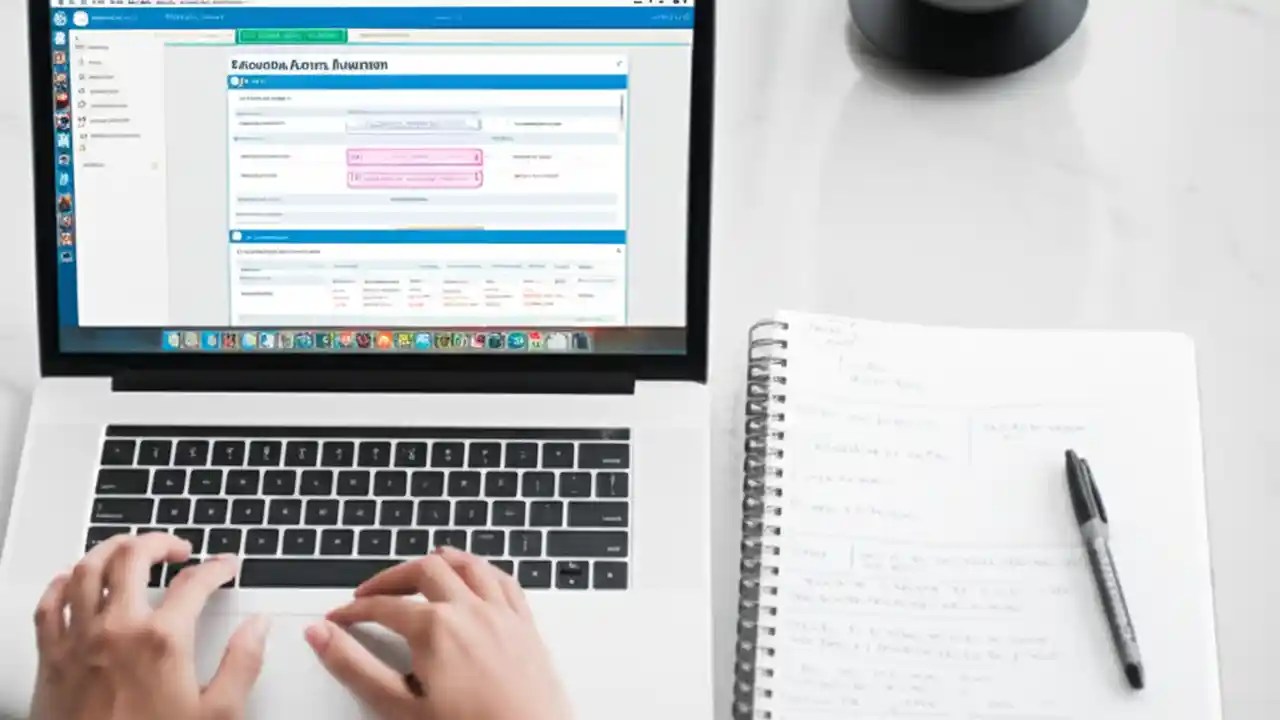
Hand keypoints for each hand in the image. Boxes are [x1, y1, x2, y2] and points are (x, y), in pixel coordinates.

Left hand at [29, 534, 269, 719]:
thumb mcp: (218, 715)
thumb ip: (243, 664)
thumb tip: (257, 628)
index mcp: (163, 640)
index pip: (194, 583)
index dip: (216, 568)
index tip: (224, 567)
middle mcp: (117, 630)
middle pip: (132, 557)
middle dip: (159, 542)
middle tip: (176, 549)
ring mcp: (79, 641)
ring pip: (86, 569)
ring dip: (111, 549)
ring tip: (129, 549)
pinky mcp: (51, 659)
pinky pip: (49, 605)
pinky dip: (61, 584)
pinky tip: (72, 581)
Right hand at [306, 547, 571, 719]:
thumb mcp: (400, 708)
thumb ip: (355, 668)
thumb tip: (320, 636)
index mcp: (436, 628)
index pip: (382, 606)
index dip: (353, 610)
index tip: (339, 618)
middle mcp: (471, 610)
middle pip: (424, 571)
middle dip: (391, 577)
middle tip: (371, 592)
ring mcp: (502, 614)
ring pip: (468, 565)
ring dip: (438, 562)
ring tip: (420, 568)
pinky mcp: (526, 626)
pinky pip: (504, 580)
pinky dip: (483, 570)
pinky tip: (477, 576)